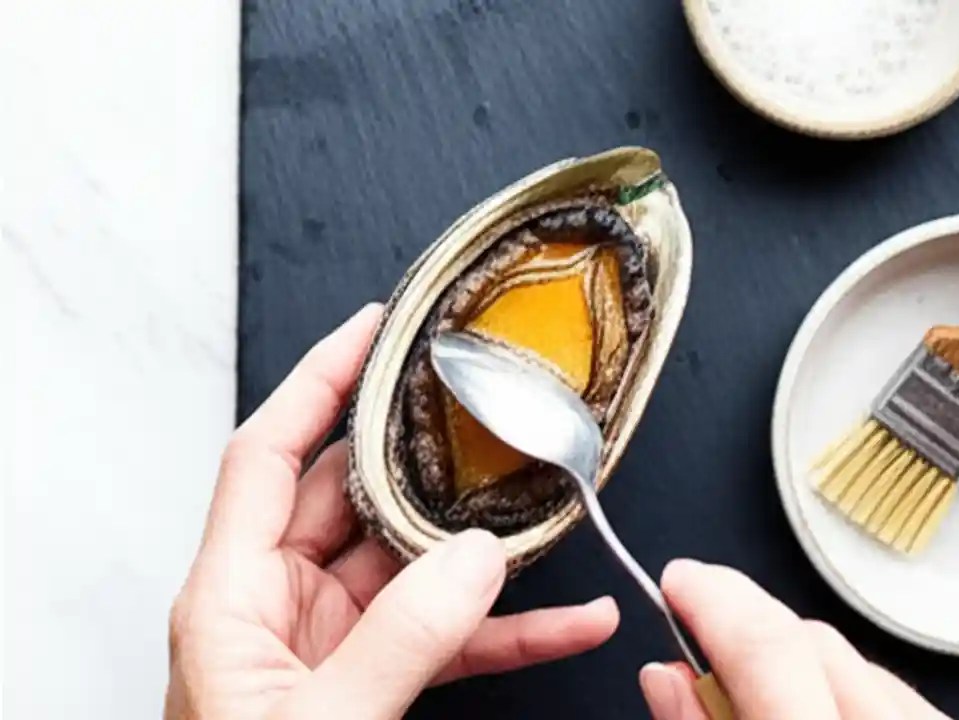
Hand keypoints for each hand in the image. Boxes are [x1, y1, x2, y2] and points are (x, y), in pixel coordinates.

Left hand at [165, 304, 619, 718]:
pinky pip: (452, 639)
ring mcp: (332, 644)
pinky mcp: (377, 685)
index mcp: (232, 597)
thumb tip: (476, 557)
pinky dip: (511, 629)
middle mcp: (279, 607)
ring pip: (418, 567)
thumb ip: (400, 638)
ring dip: (488, 548)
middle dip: (428, 461)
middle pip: (356, 498)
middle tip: (484, 411)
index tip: (372, 330)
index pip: (268, 455)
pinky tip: (571, 620)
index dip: (318, 382)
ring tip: (550, 509)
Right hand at [638, 560, 947, 719]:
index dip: (713, 602)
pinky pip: (904, 696)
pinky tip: (822, 719)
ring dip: (803, 668)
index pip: (769, 649)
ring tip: (759, 705)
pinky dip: (853, 694)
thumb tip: (668, 678)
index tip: (679, 583)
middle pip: (818, 643)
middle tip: (697, 647)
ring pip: (864, 663)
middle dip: (749, 635)